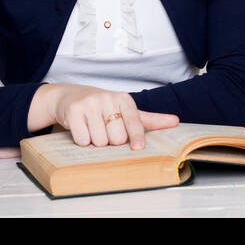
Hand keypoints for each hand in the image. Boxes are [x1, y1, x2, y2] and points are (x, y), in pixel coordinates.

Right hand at [32, 83, 178, 149]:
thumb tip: (175, 121)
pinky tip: (82, 129)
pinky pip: (83, 140)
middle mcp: (108, 98)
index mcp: (124, 99)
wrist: (70, 96)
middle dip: (111, 141)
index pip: (134, 121)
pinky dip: (82, 141)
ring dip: (96, 142)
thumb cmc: (103, 107)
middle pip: (116, 138)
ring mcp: (90, 103)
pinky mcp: (74, 111)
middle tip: (105, 131)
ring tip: (93, 129)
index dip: (137, 136)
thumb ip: (149, 119)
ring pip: (99, 141)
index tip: (138, 148)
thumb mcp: (125, 110)